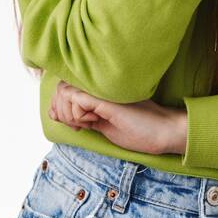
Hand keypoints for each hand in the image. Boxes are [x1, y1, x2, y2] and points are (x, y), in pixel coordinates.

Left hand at [50, 79, 186, 155]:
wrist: (163, 132)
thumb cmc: (138, 130)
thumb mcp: (101, 126)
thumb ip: (80, 117)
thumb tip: (54, 113)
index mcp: (97, 91)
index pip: (63, 88)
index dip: (59, 106)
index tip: (74, 124)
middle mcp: (98, 86)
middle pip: (60, 88)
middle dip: (61, 111)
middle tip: (79, 126)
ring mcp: (102, 90)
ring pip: (65, 93)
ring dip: (68, 114)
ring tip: (86, 123)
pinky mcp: (106, 98)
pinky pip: (76, 99)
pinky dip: (76, 115)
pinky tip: (90, 121)